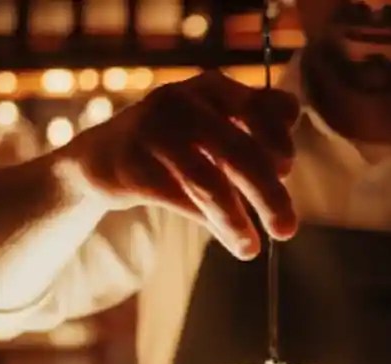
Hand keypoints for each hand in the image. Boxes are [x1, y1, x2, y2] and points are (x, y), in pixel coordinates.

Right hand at [68, 70, 299, 259]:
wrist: (103, 156)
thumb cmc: (173, 146)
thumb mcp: (214, 132)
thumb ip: (252, 138)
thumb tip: (285, 165)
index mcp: (211, 88)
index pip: (259, 107)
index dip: (277, 139)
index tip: (286, 170)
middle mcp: (183, 102)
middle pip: (238, 151)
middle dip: (268, 194)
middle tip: (287, 229)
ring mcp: (154, 132)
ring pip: (208, 181)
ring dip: (235, 219)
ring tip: (251, 249)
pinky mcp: (132, 165)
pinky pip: (179, 199)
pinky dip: (209, 223)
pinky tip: (230, 240)